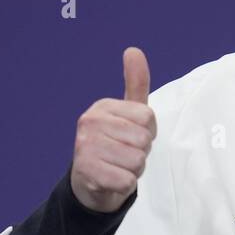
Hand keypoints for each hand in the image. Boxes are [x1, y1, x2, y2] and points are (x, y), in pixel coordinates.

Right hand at [69, 47, 156, 212]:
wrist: (89, 183)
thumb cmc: (115, 144)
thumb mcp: (128, 113)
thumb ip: (135, 83)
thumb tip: (133, 50)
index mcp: (102, 106)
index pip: (148, 118)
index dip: (148, 132)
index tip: (131, 137)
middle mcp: (90, 122)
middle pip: (144, 140)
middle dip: (141, 152)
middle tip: (124, 155)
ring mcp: (85, 147)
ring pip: (137, 161)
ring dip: (134, 170)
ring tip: (118, 166)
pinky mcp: (87, 172)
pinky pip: (127, 181)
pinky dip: (125, 184)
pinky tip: (112, 179)